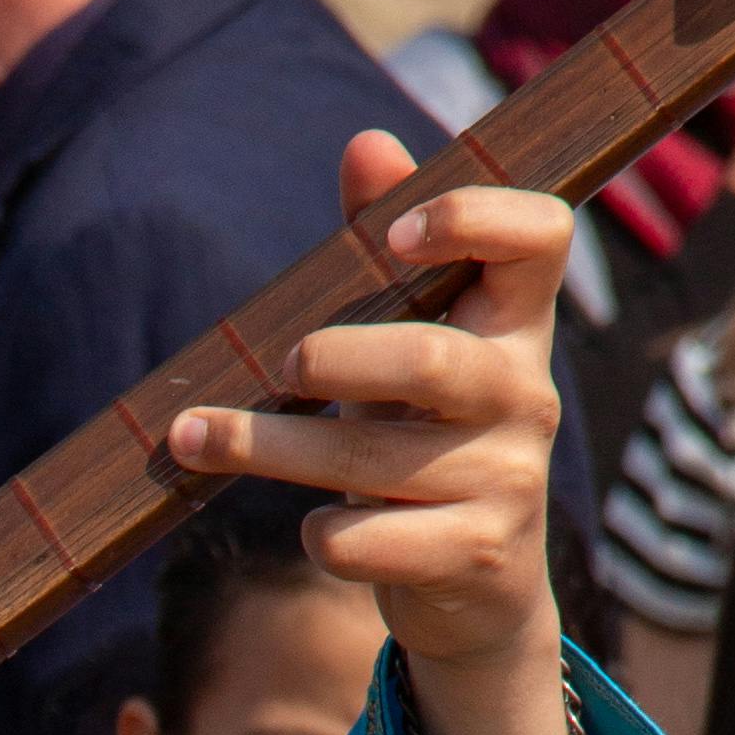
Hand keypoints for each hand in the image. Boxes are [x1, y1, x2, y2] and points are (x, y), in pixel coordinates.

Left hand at [166, 129, 576, 734]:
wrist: (479, 591)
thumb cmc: (426, 437)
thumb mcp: (412, 343)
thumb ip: (384, 250)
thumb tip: (366, 143)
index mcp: (514, 323)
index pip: (540, 235)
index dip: (476, 217)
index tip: (396, 233)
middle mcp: (526, 393)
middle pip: (432, 359)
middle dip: (338, 358)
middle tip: (281, 363)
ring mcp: (508, 478)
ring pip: (374, 459)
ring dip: (271, 449)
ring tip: (193, 437)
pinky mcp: (476, 556)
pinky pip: (371, 539)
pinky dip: (327, 534)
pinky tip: (313, 529)